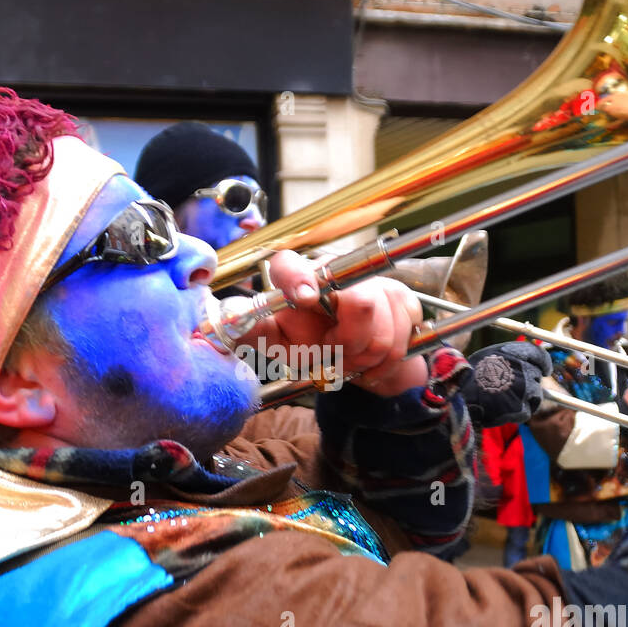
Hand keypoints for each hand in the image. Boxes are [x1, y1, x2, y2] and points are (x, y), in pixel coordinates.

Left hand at [241, 250, 428, 396]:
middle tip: (335, 354)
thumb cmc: (312, 345)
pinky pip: (400, 341)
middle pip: (362, 302)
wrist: (357, 359)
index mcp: (298, 279)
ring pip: (382, 333)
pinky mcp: (404, 301)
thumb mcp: (281, 343)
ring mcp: (377, 284)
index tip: (305, 296)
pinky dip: (383, 362)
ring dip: (364, 358)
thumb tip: (223, 329)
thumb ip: (255, 333)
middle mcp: (339, 272)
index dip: (299, 276)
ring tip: (349, 359)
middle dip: (349, 344)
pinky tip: (370, 358)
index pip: (291, 264)